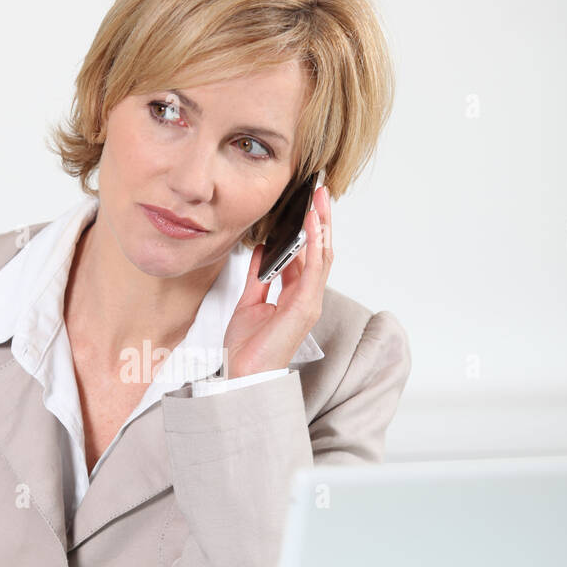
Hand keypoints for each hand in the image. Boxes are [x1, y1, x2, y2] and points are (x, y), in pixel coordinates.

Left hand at [222, 184, 332, 379]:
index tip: (308, 204)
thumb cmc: (247, 348)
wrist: (243, 375)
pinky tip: (311, 224)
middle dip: (321, 220)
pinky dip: (313, 245)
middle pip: (320, 251)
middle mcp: (307, 298)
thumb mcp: (249, 302)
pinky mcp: (305, 307)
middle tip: (319, 191)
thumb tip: (261, 250)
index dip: (310, 229)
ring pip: (322, 256)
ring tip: (319, 199)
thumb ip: (257, 276)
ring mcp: (309, 302)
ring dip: (322, 226)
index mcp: (295, 296)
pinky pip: (313, 270)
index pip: (308, 256)